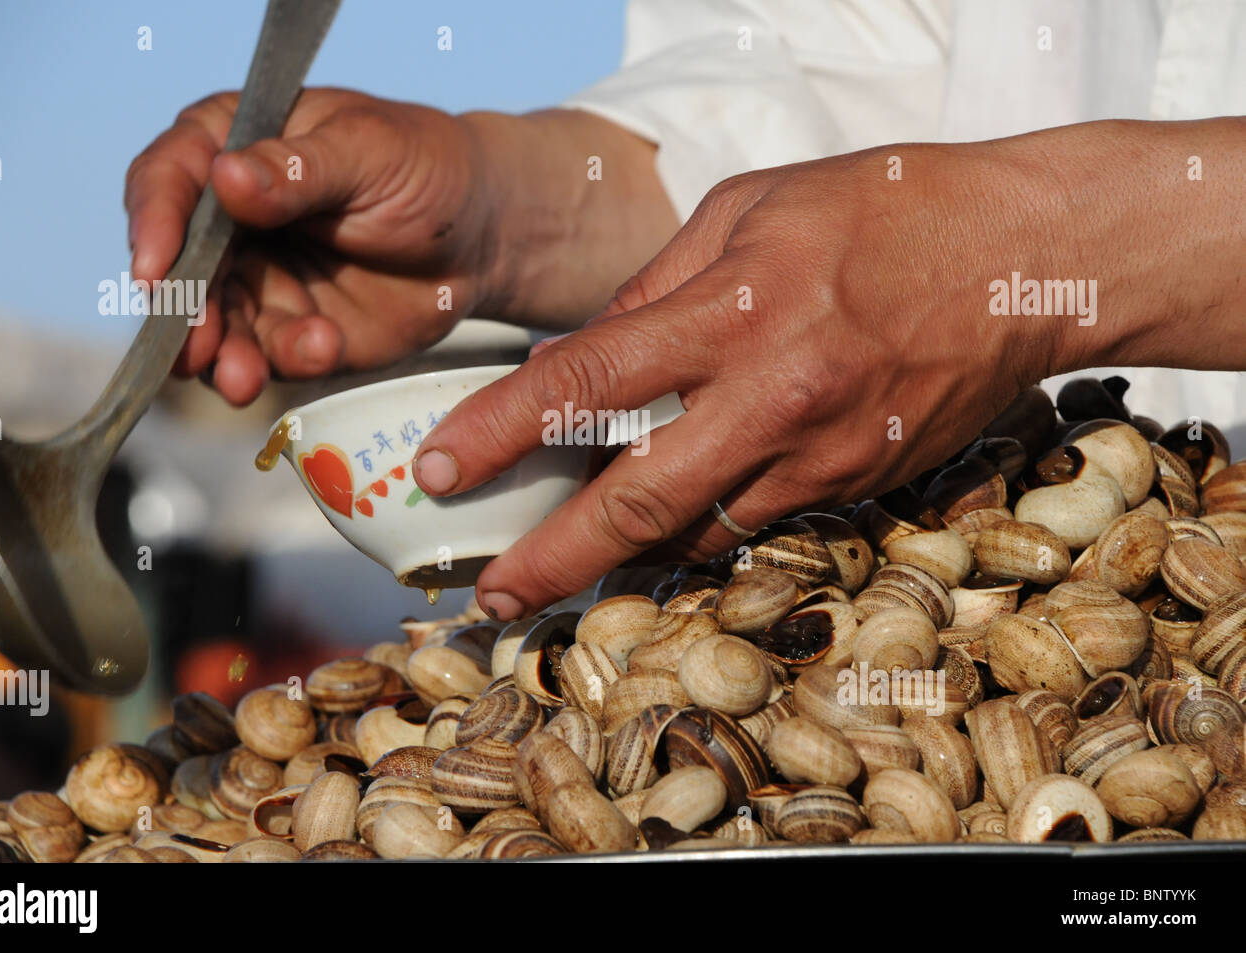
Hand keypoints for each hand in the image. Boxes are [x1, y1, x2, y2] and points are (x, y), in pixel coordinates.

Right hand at [126, 89, 500, 404]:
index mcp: (234, 145)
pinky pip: (268, 354)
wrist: (483, 236)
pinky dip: (285, 360)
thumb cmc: (427, 169)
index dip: (154, 224)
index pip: (169, 179)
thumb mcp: (370, 153)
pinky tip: (321, 348)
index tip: (153, 273)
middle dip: (182, 313)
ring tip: (245, 380)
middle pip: (178, 266)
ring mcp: (255, 278)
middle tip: (196, 349)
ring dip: (221, 355)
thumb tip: (227, 176)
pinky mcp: (288, 329)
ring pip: (212, 323)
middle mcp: (228, 217)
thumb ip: (300, 171)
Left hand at [412, 139, 1082, 620]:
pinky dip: (700, 530)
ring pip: (698, 531)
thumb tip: (587, 356)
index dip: (497, 433)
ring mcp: (822, 452)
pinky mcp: (859, 483)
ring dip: (623, 559)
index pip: (585, 383)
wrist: (1027, 257)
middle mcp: (774, 395)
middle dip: (552, 561)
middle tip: (491, 600)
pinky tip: (668, 527)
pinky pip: (757, 522)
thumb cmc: (883, 211)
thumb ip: (658, 284)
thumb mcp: (750, 207)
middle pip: (636, 501)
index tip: (438, 471)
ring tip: (566, 570)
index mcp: (736, 308)